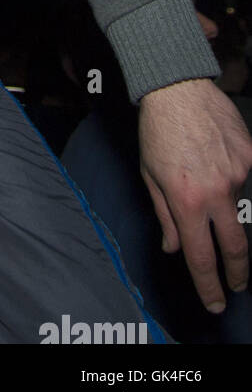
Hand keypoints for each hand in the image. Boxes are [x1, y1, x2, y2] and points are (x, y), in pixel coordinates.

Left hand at [138, 76, 251, 310]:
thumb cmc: (157, 132)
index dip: (209, 286)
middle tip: (235, 286)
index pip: (201, 257)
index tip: (214, 303)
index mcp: (186, 200)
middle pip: (236, 247)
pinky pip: (242, 179)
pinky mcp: (251, 158)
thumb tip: (175, 248)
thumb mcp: (150, 176)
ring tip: (202, 178)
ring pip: (237, 208)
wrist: (178, 88)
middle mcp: (217, 193)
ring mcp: (239, 175)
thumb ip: (165, 216)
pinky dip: (228, 177)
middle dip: (236, 273)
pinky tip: (213, 156)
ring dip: (223, 206)